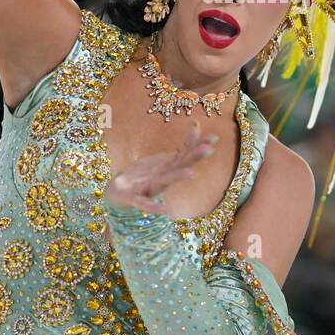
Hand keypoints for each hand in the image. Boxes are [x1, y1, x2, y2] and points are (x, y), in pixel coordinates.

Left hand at [105, 121, 219, 213]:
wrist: (120, 191)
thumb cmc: (145, 174)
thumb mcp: (164, 158)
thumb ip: (181, 148)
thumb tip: (196, 125)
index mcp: (170, 168)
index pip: (188, 153)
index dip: (200, 144)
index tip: (215, 137)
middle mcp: (165, 177)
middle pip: (181, 165)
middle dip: (194, 157)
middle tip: (209, 149)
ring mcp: (152, 188)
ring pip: (167, 181)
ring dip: (179, 176)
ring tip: (192, 173)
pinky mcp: (136, 198)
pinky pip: (145, 203)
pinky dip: (154, 206)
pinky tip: (163, 209)